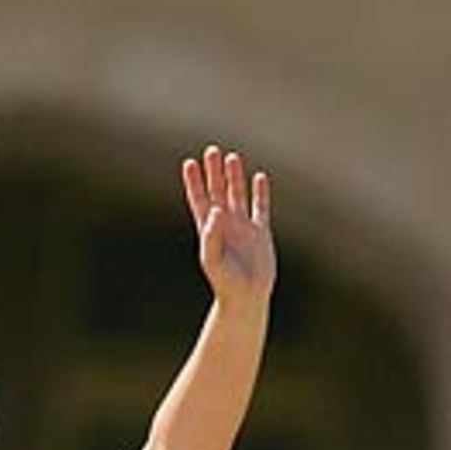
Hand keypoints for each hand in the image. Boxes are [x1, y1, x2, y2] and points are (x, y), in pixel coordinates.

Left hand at [182, 146, 274, 305]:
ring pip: (238, 195)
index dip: (194, 183)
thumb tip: (215, 209)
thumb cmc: (225, 283)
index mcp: (209, 231)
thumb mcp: (213, 260)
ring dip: (234, 177)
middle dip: (214, 173)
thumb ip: (212, 236)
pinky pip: (260, 208)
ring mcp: (243, 228)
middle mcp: (225, 226)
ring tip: (232, 157)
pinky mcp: (260, 233)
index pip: (199, 201)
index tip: (189, 163)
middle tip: (211, 151)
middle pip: (218, 192)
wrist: (246, 298)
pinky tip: (259, 177)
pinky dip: (260, 193)